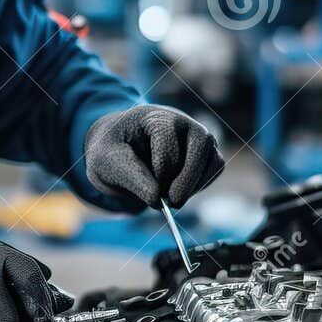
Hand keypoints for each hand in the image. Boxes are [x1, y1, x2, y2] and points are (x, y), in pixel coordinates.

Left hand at [84, 105, 225, 211]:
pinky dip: (199, 186)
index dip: (162, 169)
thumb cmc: (113, 153)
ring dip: (193, 185)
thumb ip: (131, 178)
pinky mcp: (207, 153)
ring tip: (168, 197)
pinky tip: (177, 190)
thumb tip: (158, 200)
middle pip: (201, 144)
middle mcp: (182, 122)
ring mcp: (198, 137)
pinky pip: (214, 171)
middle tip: (171, 204)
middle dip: (186, 179)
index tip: (152, 191)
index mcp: (155, 117)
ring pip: (213, 160)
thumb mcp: (106, 162)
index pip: (167, 141)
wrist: (121, 151)